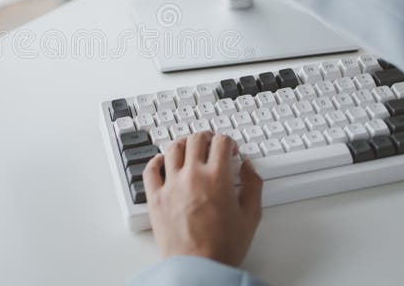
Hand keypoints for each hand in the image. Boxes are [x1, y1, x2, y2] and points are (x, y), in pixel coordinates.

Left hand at [143, 132, 262, 267]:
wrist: (199, 267)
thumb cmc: (223, 246)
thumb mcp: (251, 216)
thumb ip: (253, 186)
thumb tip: (248, 168)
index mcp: (217, 177)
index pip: (220, 142)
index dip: (227, 141)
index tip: (229, 149)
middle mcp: (192, 175)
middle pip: (196, 140)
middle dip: (206, 137)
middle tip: (210, 142)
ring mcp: (171, 184)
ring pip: (172, 149)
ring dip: (183, 143)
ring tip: (188, 147)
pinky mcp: (155, 197)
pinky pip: (150, 170)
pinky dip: (156, 161)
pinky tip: (162, 161)